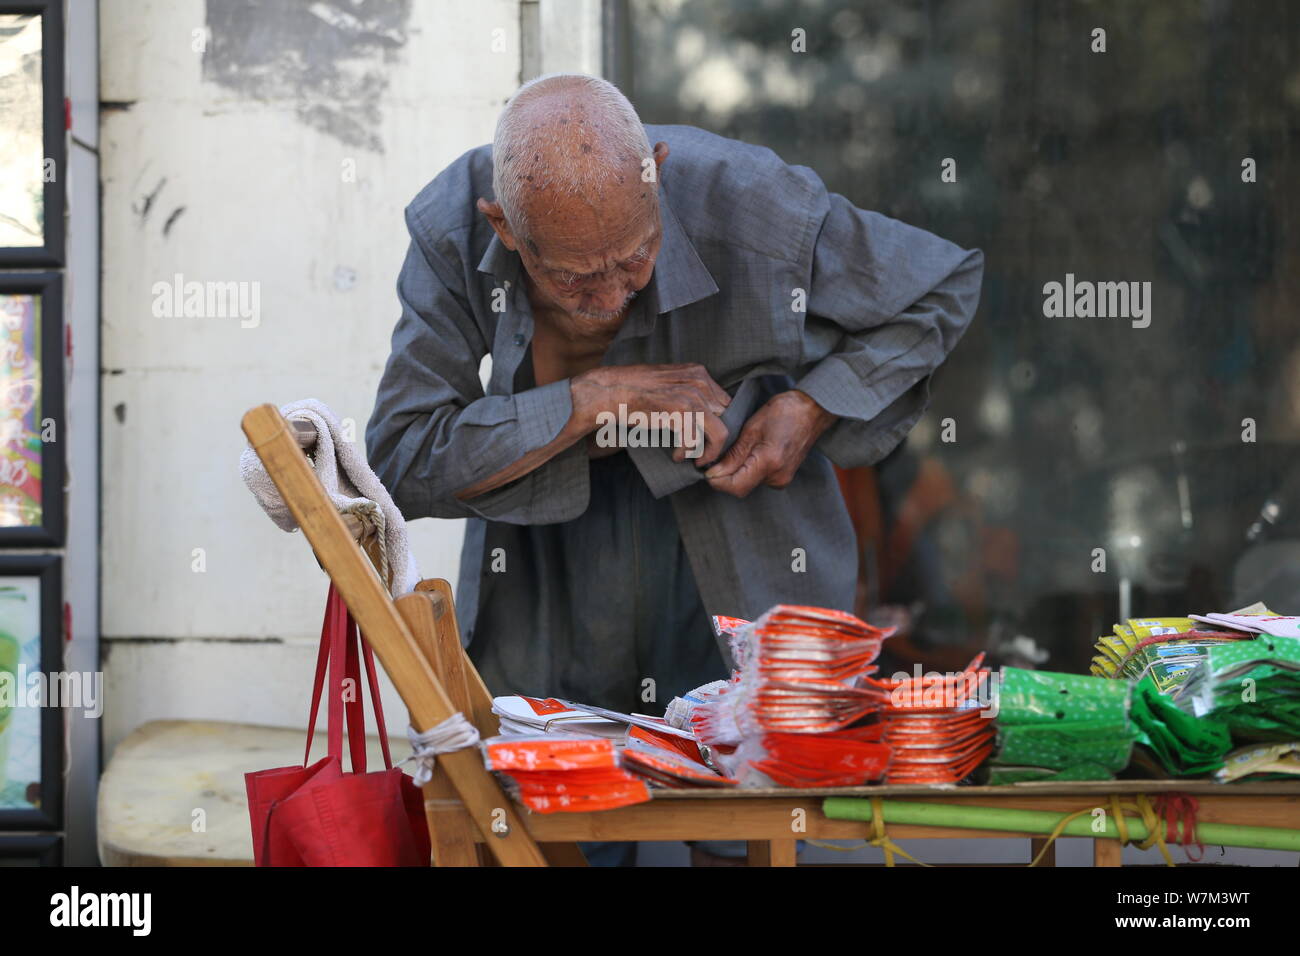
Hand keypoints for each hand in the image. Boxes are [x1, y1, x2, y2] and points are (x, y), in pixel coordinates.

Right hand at [572, 363, 730, 464]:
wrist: (611, 392)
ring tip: (692, 459)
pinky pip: (697, 441)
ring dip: (706, 451)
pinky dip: (688, 453)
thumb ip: (691, 393)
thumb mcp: (670, 384)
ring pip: (720, 433)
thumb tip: (710, 416)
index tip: (709, 441)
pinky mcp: (681, 412)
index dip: (720, 425)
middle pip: (727, 418)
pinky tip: (676, 455)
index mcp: (699, 373)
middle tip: (703, 454)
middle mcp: (699, 382)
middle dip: (717, 441)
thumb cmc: (636, 392)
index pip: (726, 404)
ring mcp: (692, 396)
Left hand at [704, 390, 835, 497]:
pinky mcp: (784, 477)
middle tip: (715, 457)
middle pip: (740, 487)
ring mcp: (782, 479)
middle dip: (724, 476)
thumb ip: (733, 454)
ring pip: (748, 483)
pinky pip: (758, 479)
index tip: (706, 468)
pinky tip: (749, 453)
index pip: (734, 486)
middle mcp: (777, 477)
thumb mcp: (752, 428)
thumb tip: (713, 472)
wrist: (812, 410)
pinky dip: (748, 470)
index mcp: (769, 462)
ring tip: (735, 450)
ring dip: (736, 472)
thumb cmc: (784, 411)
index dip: (716, 480)